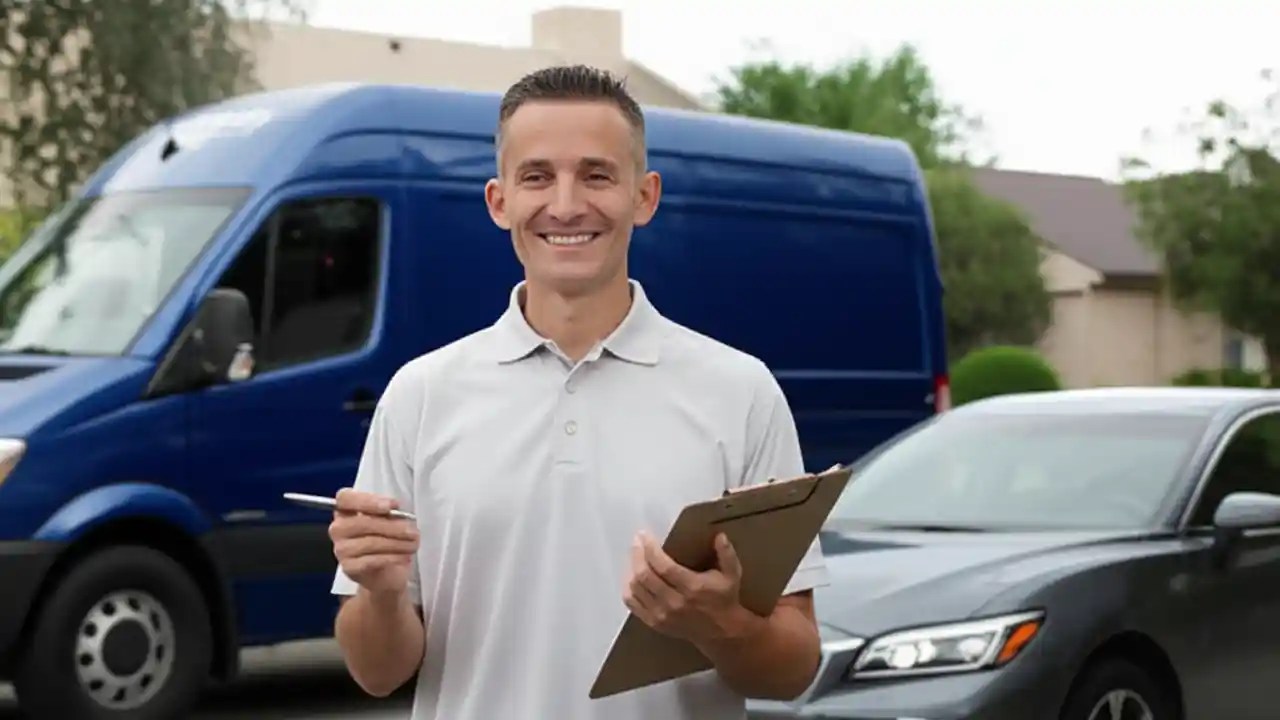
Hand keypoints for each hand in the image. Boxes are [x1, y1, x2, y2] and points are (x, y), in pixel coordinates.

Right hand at [329, 487, 419, 595]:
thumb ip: (387, 512)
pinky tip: (405, 557)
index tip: (392, 506)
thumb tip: (394, 509)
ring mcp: (341, 549)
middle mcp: (338, 529)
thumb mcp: (388, 520)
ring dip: (397, 543)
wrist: (384, 573)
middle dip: (392, 527)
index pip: (345, 498)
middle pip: (362, 522)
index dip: (368, 501)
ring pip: (370, 542)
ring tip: (414, 544)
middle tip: (414, 532)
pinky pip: (372, 561)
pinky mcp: (349, 568)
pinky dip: (392, 558)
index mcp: (345, 510)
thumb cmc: (385, 539)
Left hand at [622, 530, 761, 645]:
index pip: (663, 566)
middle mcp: (675, 602)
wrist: (721, 632)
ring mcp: (662, 615)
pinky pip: (633, 604)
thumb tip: (720, 536)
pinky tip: (631, 577)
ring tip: (634, 556)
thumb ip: (727, 554)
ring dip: (631, 569)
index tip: (644, 535)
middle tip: (636, 542)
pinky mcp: (655, 623)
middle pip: (645, 575)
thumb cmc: (724, 599)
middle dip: (637, 554)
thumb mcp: (732, 575)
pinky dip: (628, 589)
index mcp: (692, 587)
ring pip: (636, 589)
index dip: (650, 549)